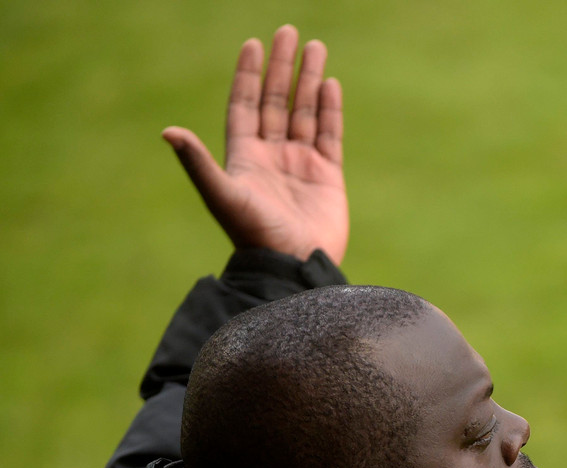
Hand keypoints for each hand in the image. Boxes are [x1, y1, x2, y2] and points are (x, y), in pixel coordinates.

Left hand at [162, 25, 347, 263]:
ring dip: (308, 80)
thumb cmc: (254, 234)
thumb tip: (168, 131)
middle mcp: (271, 156)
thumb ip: (199, 162)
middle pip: (275, 101)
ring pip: (304, 113)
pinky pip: (329, 135)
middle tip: (288, 32)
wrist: (292, 266)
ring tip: (316, 47)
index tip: (253, 43)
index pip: (244, 105)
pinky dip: (330, 110)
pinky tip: (329, 85)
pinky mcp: (328, 177)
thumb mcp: (223, 195)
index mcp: (244, 157)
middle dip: (282, 67)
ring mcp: (301, 165)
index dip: (247, 75)